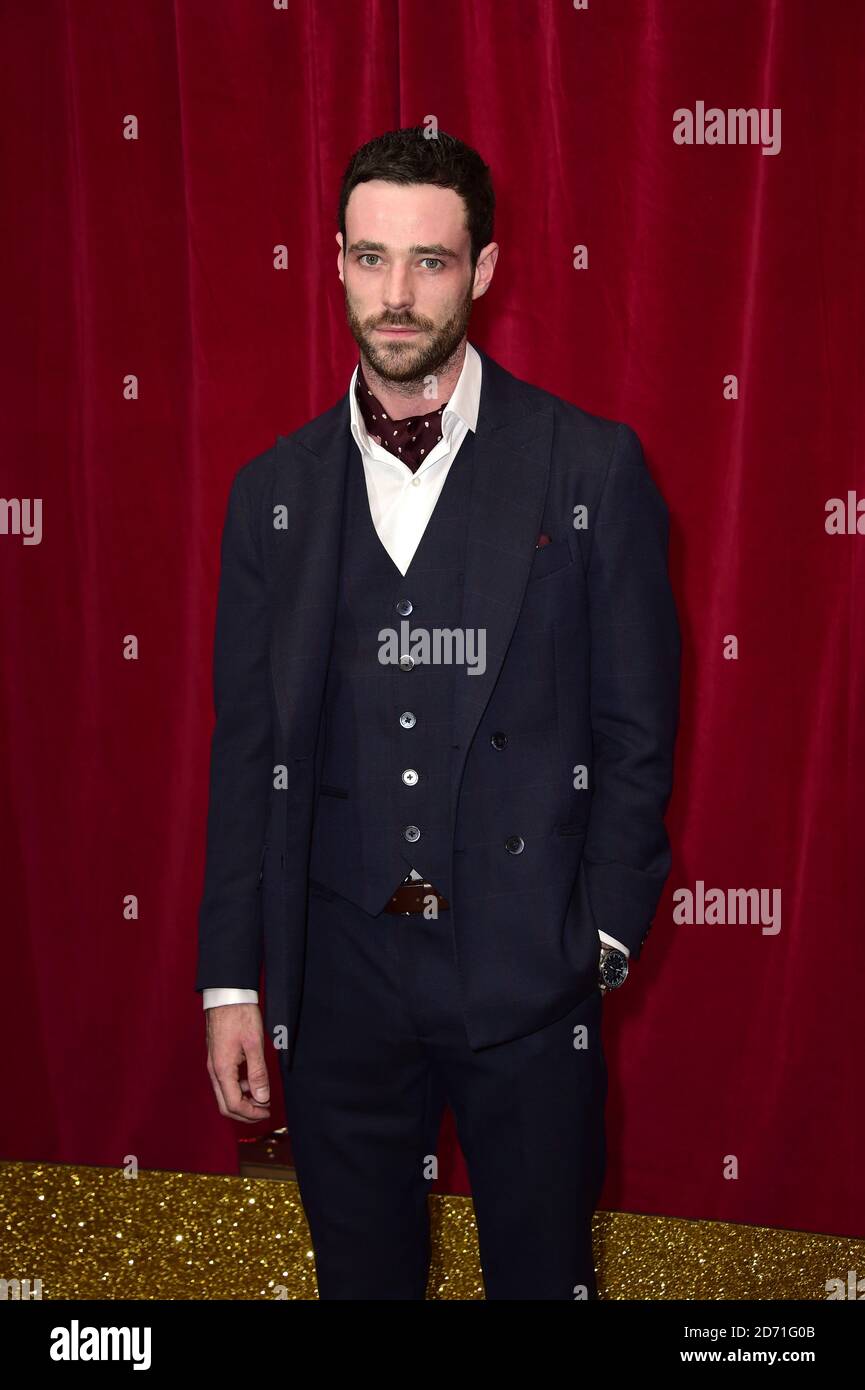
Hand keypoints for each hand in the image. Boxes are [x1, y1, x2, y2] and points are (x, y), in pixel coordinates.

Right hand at [205, 1002, 270, 1122]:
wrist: (226, 995)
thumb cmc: (240, 1016)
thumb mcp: (254, 1044)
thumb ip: (258, 1073)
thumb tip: (262, 1098)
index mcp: (222, 1070)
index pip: (233, 1105)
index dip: (251, 1113)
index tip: (268, 1111)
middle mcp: (214, 1071)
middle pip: (225, 1105)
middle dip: (245, 1113)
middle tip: (264, 1111)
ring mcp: (214, 1064)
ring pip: (225, 1094)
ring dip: (243, 1101)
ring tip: (262, 1096)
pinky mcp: (217, 1058)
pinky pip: (225, 1082)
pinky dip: (239, 1088)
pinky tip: (253, 1081)